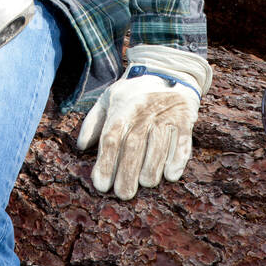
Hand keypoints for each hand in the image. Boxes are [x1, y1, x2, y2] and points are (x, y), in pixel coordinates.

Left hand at [76, 43, 212, 198]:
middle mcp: (142, 111)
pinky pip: (182, 142)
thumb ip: (93, 122)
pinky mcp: (184, 119)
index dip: (105, 162)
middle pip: (133, 145)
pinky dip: (177, 159)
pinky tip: (170, 175)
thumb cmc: (134, 92)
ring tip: (145, 184)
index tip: (101, 185)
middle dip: (126, 172)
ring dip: (151, 168)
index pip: (111, 137)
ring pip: (157, 146)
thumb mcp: (109, 99)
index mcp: (121, 107)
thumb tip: (81, 146)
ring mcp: (165, 115)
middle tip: (123, 194)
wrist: (167, 71)